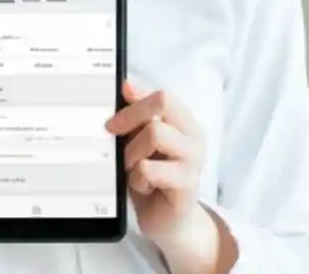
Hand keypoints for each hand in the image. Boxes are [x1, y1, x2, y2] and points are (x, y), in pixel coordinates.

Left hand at [106, 80, 231, 272]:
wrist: (167, 222)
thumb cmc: (152, 179)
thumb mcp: (140, 143)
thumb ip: (138, 117)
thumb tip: (125, 86)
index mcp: (185, 123)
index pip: (163, 95)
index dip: (134, 101)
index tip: (113, 116)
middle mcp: (194, 137)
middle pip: (161, 105)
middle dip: (130, 120)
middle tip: (114, 137)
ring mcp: (194, 159)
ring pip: (155, 133)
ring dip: (131, 152)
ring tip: (131, 169)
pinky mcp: (187, 183)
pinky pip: (148, 168)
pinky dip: (136, 178)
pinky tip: (142, 187)